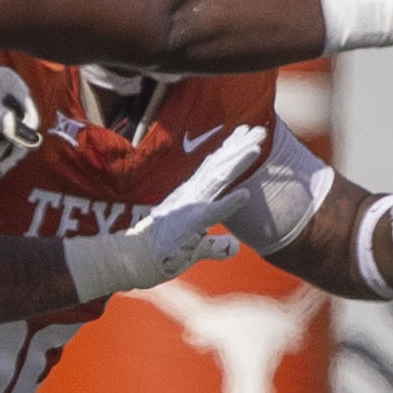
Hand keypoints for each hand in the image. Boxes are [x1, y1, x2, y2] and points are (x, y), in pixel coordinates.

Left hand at [0, 63, 45, 179]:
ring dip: (0, 160)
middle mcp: (9, 101)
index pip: (30, 119)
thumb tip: (34, 141)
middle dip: (7, 153)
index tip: (2, 155)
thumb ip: (8, 123)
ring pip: (11, 144)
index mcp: (13, 88)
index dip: (21, 139)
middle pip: (22, 134)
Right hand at [132, 124, 267, 282]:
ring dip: (236, 163)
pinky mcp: (188, 226)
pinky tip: (245, 194)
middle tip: (260, 130)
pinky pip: (211, 213)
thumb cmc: (162, 254)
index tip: (247, 133)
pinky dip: (228, 203)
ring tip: (255, 147)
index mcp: (191, 197)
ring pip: (216, 181)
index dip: (231, 150)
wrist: (132, 262)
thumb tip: (235, 247)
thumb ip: (215, 246)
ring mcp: (189, 208)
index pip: (214, 169)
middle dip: (239, 147)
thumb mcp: (195, 248)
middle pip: (218, 167)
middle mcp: (190, 196)